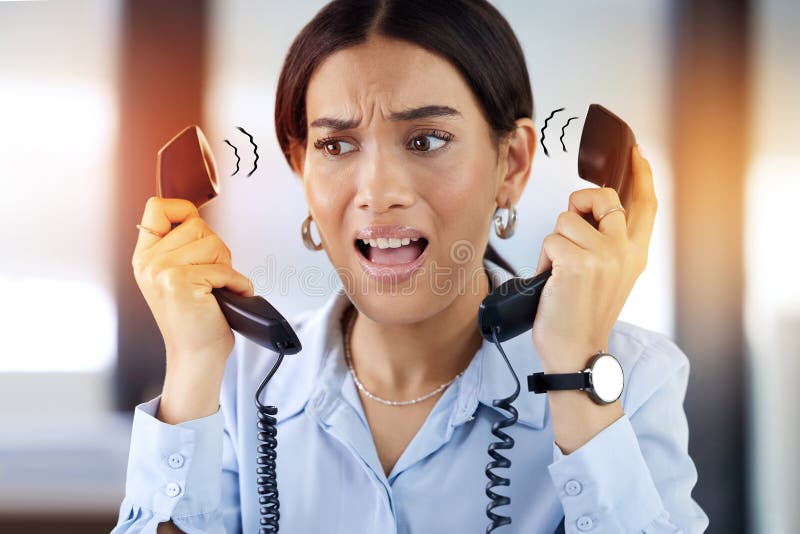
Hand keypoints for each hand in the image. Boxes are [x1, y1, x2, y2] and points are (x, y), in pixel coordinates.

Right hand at [131, 197, 254, 421]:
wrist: (196, 356)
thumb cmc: (196, 318)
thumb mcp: (176, 275)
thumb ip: (180, 245)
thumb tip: (197, 217)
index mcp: (145, 256)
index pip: (158, 206)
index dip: (185, 212)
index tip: (198, 236)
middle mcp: (149, 262)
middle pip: (197, 224)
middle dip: (216, 249)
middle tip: (212, 277)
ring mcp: (161, 272)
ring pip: (213, 243)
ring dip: (226, 267)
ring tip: (218, 288)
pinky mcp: (180, 283)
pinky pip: (224, 269)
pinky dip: (238, 284)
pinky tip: (231, 297)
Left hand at [531, 145, 655, 372]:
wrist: (575, 351)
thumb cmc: (582, 317)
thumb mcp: (608, 278)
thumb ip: (607, 244)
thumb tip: (586, 214)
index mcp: (634, 254)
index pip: (646, 204)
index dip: (642, 175)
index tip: (637, 154)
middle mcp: (624, 251)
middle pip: (600, 197)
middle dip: (576, 209)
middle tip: (570, 238)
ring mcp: (604, 255)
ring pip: (566, 219)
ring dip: (555, 243)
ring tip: (560, 271)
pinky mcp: (579, 261)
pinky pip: (550, 239)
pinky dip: (544, 259)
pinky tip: (552, 281)